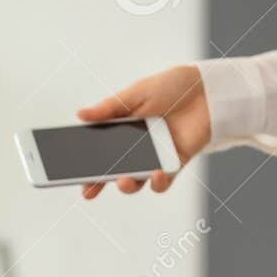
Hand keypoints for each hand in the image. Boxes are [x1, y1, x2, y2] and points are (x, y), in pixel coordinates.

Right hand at [75, 64, 208, 198]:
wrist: (209, 89)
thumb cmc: (173, 87)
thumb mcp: (136, 93)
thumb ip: (109, 108)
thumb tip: (80, 115)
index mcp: (122, 130)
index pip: (97, 152)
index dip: (83, 165)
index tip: (68, 175)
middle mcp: (136, 148)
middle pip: (111, 171)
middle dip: (97, 183)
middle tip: (89, 189)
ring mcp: (154, 158)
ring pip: (135, 181)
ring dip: (126, 185)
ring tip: (123, 180)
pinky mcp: (175, 164)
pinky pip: (162, 182)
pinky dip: (157, 182)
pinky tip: (156, 173)